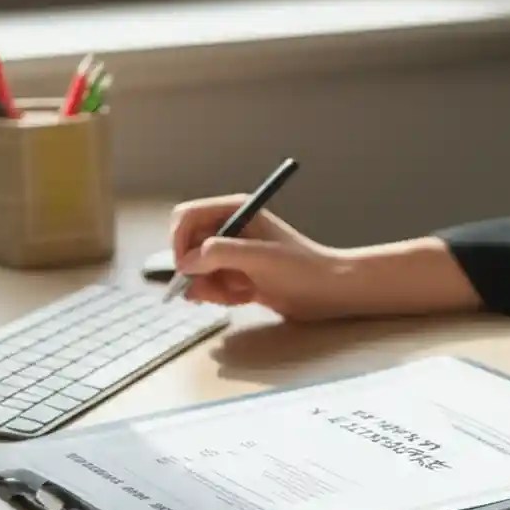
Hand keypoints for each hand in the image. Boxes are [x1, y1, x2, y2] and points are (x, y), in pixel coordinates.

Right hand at [169, 194, 355, 320]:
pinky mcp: (239, 276)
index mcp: (235, 211)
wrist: (330, 292)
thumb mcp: (260, 257)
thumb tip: (185, 262)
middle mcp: (231, 229)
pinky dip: (220, 296)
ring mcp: (234, 254)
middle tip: (208, 288)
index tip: (184, 267)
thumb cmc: (301, 268)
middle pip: (188, 245)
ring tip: (236, 294)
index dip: (179, 241)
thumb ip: (220, 253)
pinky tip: (244, 298)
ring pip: (197, 270)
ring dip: (208, 287)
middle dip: (194, 270)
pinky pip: (212, 286)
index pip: (187, 216)